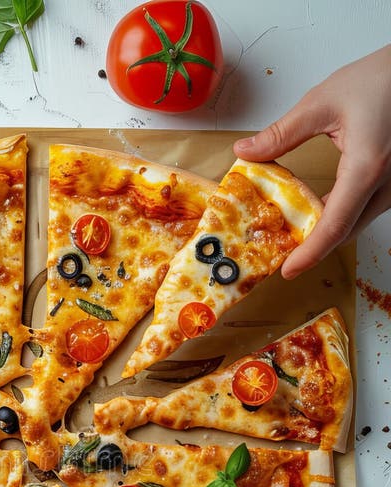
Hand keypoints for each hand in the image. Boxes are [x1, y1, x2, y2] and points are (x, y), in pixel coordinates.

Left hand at [233, 44, 390, 277]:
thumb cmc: (383, 79)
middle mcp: (387, 184)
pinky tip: (315, 213)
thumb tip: (246, 152)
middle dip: (312, 248)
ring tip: (291, 235)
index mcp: (367, 167)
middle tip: (279, 255)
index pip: (334, 225)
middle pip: (345, 232)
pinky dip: (339, 217)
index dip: (309, 253)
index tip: (288, 270)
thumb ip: (282, 134)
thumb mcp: (322, 102)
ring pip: (356, 223)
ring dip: (325, 233)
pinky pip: (364, 210)